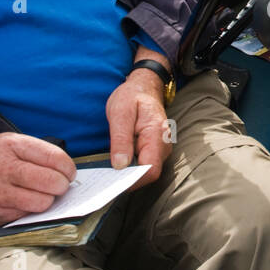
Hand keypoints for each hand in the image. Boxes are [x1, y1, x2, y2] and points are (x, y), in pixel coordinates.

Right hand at [0, 133, 75, 226]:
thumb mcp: (5, 143)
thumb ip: (34, 152)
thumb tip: (65, 169)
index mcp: (10, 146)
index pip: (54, 157)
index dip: (68, 168)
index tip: (69, 172)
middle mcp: (4, 168)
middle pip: (52, 182)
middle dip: (62, 186)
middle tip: (59, 185)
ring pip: (43, 202)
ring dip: (48, 201)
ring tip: (43, 195)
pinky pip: (27, 215)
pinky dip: (31, 211)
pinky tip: (24, 202)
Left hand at [106, 62, 171, 188]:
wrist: (143, 87)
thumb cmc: (131, 97)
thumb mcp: (120, 113)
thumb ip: (121, 139)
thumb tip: (120, 165)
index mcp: (156, 134)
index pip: (150, 169)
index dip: (133, 180)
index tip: (113, 182)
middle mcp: (163, 145)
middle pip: (149, 173)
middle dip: (129, 179)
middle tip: (106, 178)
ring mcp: (161, 148)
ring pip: (147, 171)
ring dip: (129, 174)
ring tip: (109, 172)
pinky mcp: (155, 150)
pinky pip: (145, 165)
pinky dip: (131, 168)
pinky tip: (117, 164)